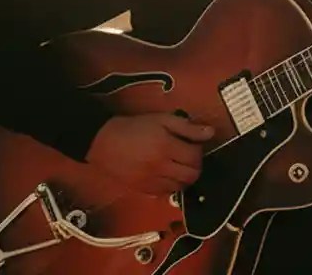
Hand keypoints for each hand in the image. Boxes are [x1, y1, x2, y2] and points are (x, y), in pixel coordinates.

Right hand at [86, 113, 213, 195]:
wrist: (102, 142)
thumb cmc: (133, 128)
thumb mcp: (162, 120)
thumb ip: (187, 127)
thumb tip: (210, 132)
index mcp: (165, 147)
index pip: (195, 156)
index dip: (199, 150)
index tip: (194, 144)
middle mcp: (159, 167)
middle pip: (192, 175)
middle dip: (196, 165)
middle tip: (190, 156)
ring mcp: (151, 181)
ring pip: (181, 186)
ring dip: (185, 177)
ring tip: (179, 165)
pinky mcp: (143, 190)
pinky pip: (166, 192)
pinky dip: (172, 185)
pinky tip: (167, 174)